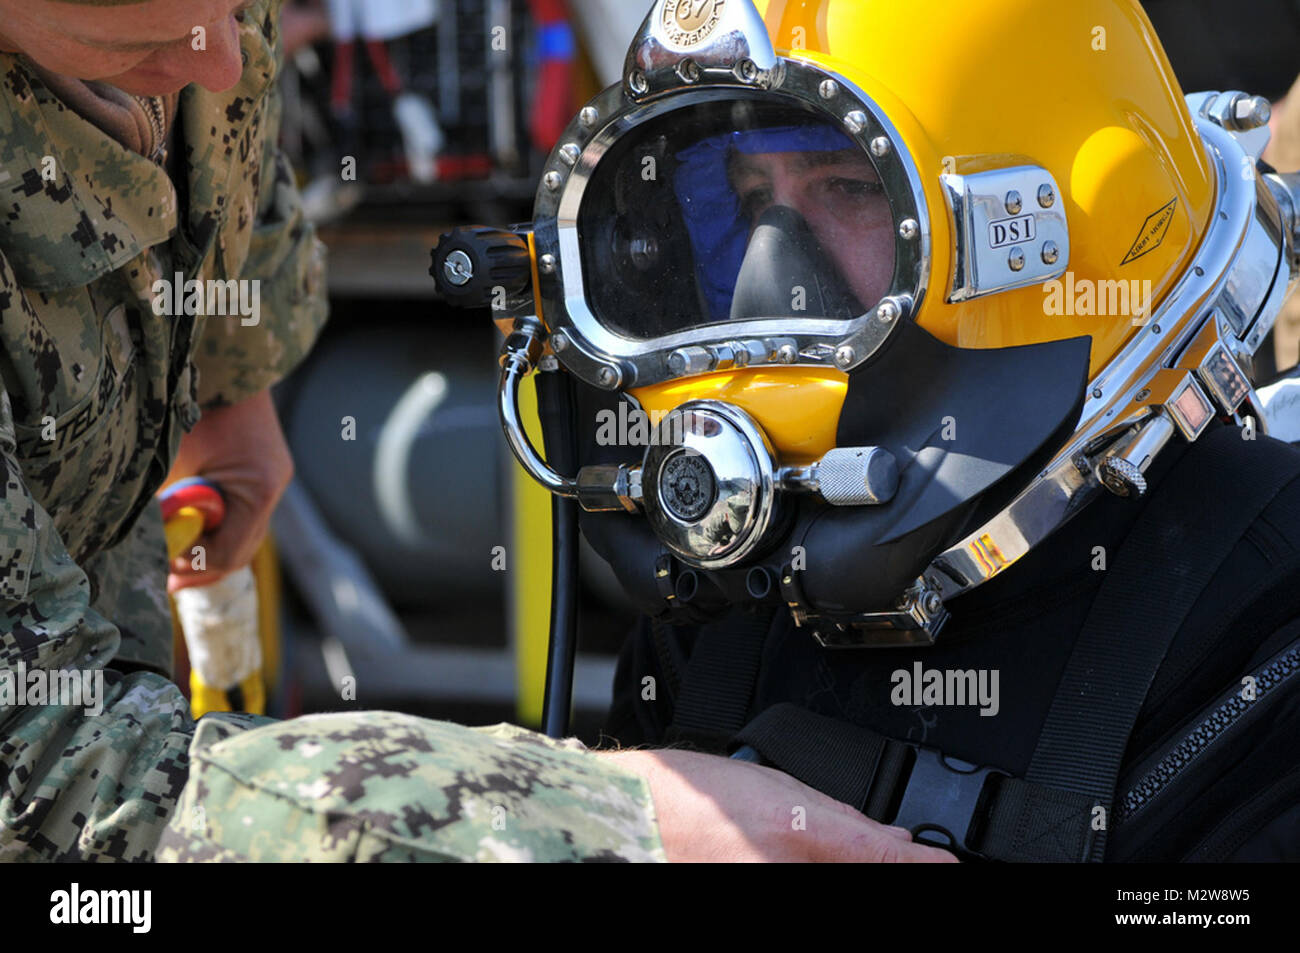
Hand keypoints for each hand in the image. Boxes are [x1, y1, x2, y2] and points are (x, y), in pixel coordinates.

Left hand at [163, 389, 292, 592]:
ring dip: (211, 545)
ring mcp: (273, 477)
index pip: (228, 553)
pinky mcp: (265, 469)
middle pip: (243, 550)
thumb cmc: (194, 404)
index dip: (194, 569)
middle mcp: (273, 485)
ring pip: (245, 533)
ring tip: (177, 554)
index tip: (164, 575)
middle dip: (204, 566)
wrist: (224, 359)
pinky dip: (220, 524)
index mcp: (257, 488)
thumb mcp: (172, 459)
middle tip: (168, 577)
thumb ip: (165, 505)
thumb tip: (146, 545)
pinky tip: (194, 525)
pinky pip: (244, 512)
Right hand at [601, 748, 958, 862]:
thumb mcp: (771, 782)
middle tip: (871, 847)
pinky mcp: (753, 900)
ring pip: (831, 882)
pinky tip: (785, 855)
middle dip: (881, 862)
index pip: (883, 858)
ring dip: (835, 867)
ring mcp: (766, 890)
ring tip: (789, 841)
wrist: (630, 817)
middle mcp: (785, 871)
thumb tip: (890, 835)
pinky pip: (794, 889)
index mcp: (797, 831)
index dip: (926, 866)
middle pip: (860, 873)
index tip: (950, 867)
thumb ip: (836, 813)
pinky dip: (803, 871)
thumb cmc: (686, 792)